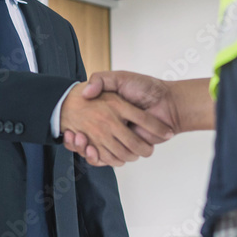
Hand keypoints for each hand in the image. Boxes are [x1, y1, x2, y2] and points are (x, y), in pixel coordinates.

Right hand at [64, 72, 214, 166]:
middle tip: (73, 134)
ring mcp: (120, 139)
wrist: (168, 103)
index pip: (83, 121)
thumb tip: (85, 93)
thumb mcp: (119, 78)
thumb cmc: (146, 88)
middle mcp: (112, 127)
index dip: (74, 127)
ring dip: (84, 148)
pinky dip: (98, 157)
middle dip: (77, 140)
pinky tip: (90, 147)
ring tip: (79, 138)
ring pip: (96, 151)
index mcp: (108, 111)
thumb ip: (100, 80)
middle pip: (87, 139)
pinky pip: (109, 158)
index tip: (67, 125)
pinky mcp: (128, 149)